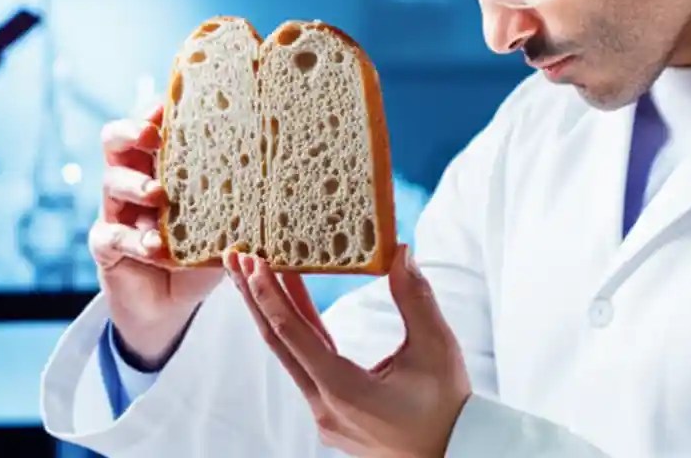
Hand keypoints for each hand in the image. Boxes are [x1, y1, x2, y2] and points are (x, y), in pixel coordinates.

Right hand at [89, 105, 223, 368]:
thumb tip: (288, 176)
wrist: (169, 304)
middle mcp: (133, 179)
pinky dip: (135, 240)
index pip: (151, 124)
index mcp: (160, 164)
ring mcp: (116, 211)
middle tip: (154, 137)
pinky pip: (111, 236)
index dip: (156, 109)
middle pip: (115, 139)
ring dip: (137, 185)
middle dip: (132, 131)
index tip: (171, 102)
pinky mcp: (107, 246)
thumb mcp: (224, 220)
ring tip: (159, 195)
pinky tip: (155, 249)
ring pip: (111, 182)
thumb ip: (241, 199)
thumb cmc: (199, 250)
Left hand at [225, 245, 471, 457]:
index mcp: (344, 390)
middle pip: (278, 342)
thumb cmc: (448, 406)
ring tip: (255, 275)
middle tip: (236, 258)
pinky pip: (304, 368)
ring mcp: (325, 416)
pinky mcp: (331, 417)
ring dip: (271, 313)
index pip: (293, 334)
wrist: (455, 454)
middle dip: (255, 297)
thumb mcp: (436, 348)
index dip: (270, 295)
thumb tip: (400, 253)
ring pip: (289, 355)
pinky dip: (294, 333)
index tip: (253, 263)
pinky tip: (292, 306)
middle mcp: (325, 406)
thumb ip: (415, 298)